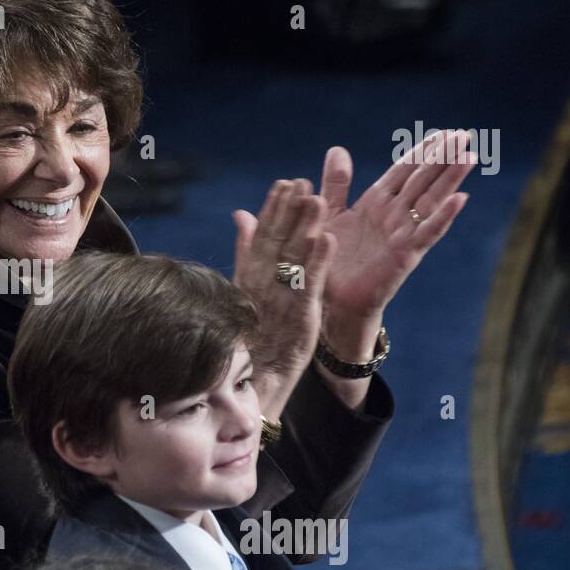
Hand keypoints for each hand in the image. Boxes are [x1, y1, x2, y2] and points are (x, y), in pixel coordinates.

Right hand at [232, 179, 336, 418]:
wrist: (252, 387)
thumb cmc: (248, 342)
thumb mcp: (246, 290)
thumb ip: (245, 252)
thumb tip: (242, 215)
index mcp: (249, 279)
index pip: (262, 236)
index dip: (274, 209)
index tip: (285, 183)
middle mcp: (261, 286)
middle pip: (277, 241)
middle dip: (289, 211)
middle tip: (302, 182)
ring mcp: (279, 301)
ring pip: (293, 258)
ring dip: (305, 228)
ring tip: (317, 199)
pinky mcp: (298, 318)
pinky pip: (309, 286)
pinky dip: (317, 263)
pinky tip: (328, 240)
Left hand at [319, 129, 472, 327]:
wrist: (327, 298)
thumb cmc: (329, 258)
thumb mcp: (329, 214)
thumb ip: (336, 183)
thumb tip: (338, 148)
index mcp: (376, 203)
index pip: (403, 171)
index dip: (422, 152)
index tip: (442, 132)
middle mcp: (393, 215)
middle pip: (422, 180)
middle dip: (441, 158)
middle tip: (463, 135)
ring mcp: (402, 234)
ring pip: (431, 200)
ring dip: (450, 178)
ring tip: (469, 156)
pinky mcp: (404, 255)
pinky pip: (427, 233)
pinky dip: (443, 216)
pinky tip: (461, 198)